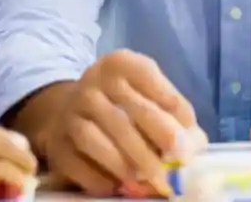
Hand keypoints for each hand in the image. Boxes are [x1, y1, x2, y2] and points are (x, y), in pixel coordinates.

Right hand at [43, 50, 206, 196]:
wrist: (68, 110)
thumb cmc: (121, 103)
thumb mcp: (145, 93)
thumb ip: (171, 113)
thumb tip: (194, 146)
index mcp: (118, 64)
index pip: (146, 75)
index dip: (172, 102)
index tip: (190, 128)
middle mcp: (91, 83)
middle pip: (126, 112)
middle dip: (157, 138)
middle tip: (179, 159)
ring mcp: (70, 112)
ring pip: (96, 139)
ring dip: (127, 162)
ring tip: (150, 178)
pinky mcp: (55, 143)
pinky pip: (76, 164)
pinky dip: (99, 178)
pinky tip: (119, 186)